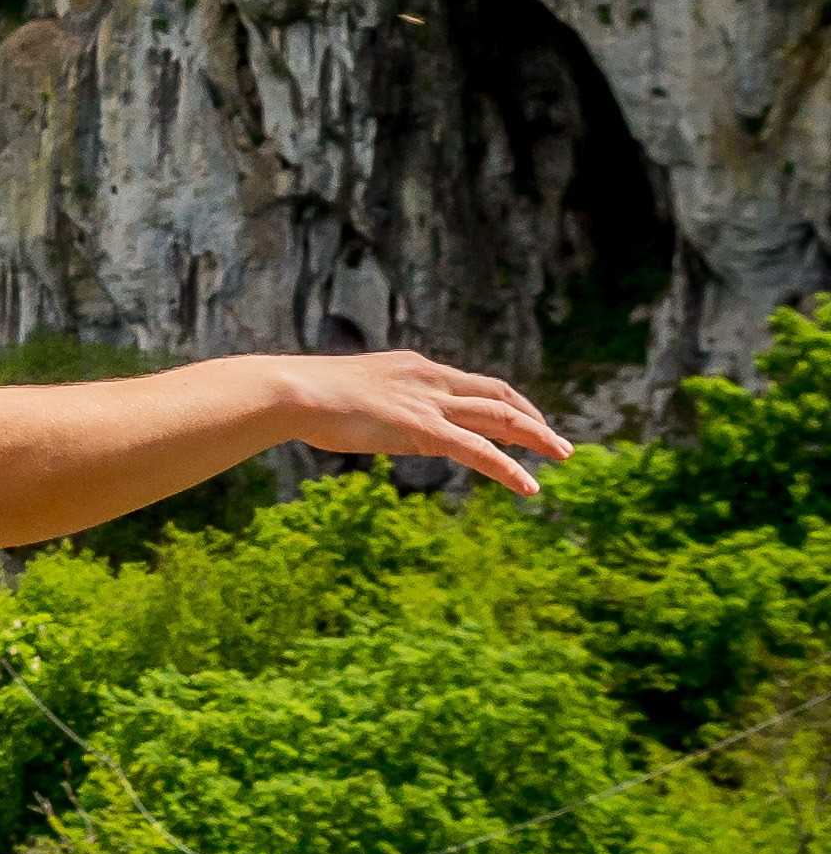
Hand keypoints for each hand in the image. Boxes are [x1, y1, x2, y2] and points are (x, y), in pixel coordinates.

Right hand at [273, 350, 572, 496]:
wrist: (292, 391)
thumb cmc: (303, 396)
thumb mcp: (347, 395)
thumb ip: (371, 406)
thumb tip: (367, 422)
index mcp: (412, 367)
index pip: (470, 384)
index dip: (502, 402)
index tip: (521, 421)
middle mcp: (429, 379)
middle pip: (497, 396)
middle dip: (532, 417)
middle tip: (557, 441)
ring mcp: (428, 402)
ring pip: (500, 418)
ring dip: (537, 437)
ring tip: (563, 456)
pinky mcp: (424, 428)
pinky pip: (478, 450)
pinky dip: (508, 468)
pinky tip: (529, 486)